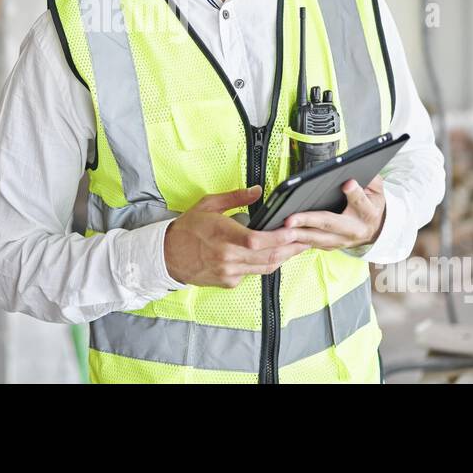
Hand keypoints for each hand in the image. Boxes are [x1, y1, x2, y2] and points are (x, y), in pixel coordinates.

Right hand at [164, 186, 309, 287]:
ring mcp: (229, 272)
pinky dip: (265, 264)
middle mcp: (227, 256)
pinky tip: (273, 255)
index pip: (258, 240)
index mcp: (222, 234)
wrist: (166, 256)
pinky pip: (253, 273)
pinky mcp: (228, 282)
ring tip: (296, 248)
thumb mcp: (208, 205)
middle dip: (291, 248)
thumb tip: (257, 191)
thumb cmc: (186, 229)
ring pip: (265, 267)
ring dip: (283, 258)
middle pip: (268, 256)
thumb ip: (235, 198)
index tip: (295, 230)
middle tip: (306, 239)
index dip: (280, 237)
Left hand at [283, 176, 385, 250]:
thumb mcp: (377, 191)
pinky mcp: (330, 246)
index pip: (360, 201)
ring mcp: (340, 240)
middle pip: (329, 223)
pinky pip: (310, 245)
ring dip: (296, 235)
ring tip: (281, 230)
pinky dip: (296, 243)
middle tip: (290, 219)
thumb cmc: (372, 207)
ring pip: (316, 238)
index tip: (347, 184)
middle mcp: (353, 229)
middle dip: (308, 221)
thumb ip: (371, 179)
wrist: (376, 231)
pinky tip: (283, 238)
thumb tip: (358, 168)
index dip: (354, 193)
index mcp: (367, 212)